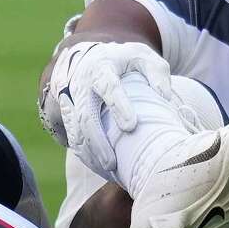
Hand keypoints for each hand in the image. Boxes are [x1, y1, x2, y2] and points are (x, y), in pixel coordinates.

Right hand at [39, 41, 174, 173]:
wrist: (90, 58)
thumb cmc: (123, 61)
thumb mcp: (143, 57)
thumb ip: (157, 73)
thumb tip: (164, 97)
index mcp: (102, 67)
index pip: (108, 86)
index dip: (118, 105)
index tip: (131, 126)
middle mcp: (81, 84)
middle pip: (84, 116)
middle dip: (97, 142)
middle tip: (112, 164)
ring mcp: (69, 100)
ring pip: (73, 131)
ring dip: (88, 153)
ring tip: (107, 171)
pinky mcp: (64, 113)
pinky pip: (69, 137)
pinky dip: (83, 154)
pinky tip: (98, 167)